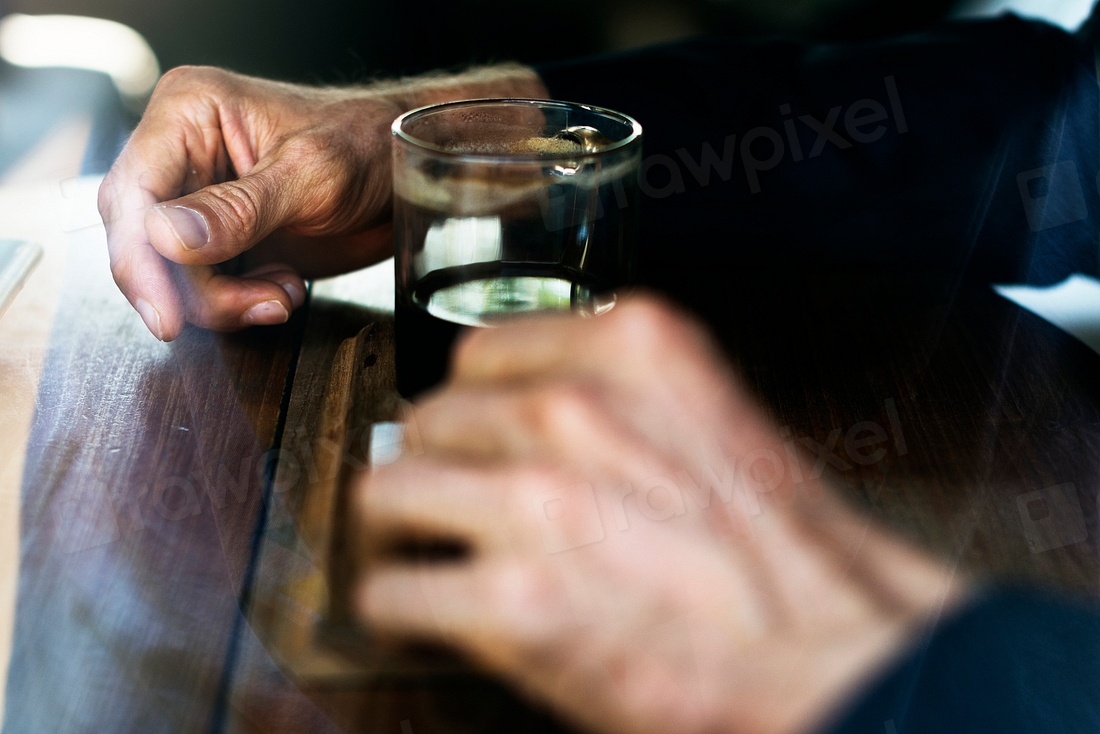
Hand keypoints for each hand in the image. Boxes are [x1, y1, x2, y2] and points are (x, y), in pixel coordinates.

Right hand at [98, 64, 546, 340]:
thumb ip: (239, 209)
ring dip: (224, 301)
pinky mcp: (224, 238)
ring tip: (283, 294)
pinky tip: (284, 290)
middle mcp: (183, 155)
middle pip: (143, 242)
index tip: (167, 315)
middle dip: (194, 289)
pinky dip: (241, 303)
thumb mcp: (310, 175)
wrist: (409, 171)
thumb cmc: (369, 146)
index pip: (134, 194)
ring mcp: (201, 200)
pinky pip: (206, 287)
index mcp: (189, 114)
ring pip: (173, 274)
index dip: (141, 261)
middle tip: (255, 307)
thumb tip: (165, 237)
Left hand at [352, 296, 968, 733]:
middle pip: (431, 419)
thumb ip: (615, 397)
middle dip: (437, 465)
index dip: (472, 405)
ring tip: (420, 559)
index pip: (480, 351)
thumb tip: (517, 414)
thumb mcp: (707, 414)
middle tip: (447, 506)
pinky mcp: (516, 599)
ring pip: (388, 492)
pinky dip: (398, 611)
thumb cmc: (784, 551)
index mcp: (633, 345)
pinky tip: (426, 620)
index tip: (471, 438)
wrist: (835, 654)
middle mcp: (573, 407)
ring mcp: (536, 499)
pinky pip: (391, 592)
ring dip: (399, 531)